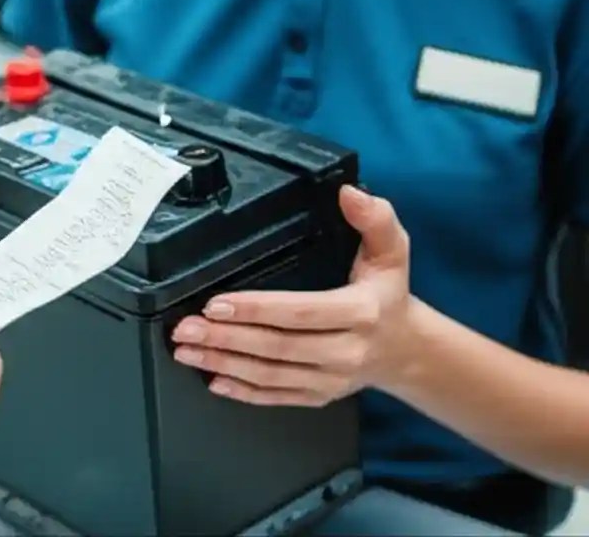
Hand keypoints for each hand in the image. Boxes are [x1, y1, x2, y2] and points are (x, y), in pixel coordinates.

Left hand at [170, 185, 417, 406]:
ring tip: (186, 350)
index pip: (301, 312)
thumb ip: (375, 219)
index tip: (215, 304)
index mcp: (361, 312)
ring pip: (271, 376)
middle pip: (278, 347)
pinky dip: (242, 392)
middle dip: (226, 339)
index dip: (256, 309)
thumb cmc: (389, 293)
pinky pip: (276, 397)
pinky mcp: (319, 396)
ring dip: (224, 364)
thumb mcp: (393, 251)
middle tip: (184, 328)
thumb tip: (349, 193)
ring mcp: (332, 380)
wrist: (406, 350)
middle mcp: (347, 351)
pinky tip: (213, 379)